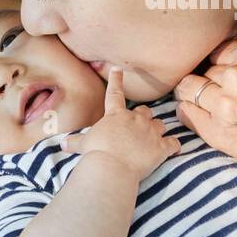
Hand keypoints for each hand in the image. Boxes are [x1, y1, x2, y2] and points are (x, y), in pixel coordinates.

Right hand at [60, 67, 180, 178]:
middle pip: (145, 111)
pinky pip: (173, 143)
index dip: (115, 80)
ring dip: (157, 130)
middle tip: (138, 125)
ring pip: (160, 124)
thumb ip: (75, 142)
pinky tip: (172, 149)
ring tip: (152, 138)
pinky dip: (173, 146)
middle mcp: (135, 119)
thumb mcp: (83, 145)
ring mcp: (151, 132)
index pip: (114, 93)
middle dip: (142, 116)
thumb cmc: (95, 153)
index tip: (118, 69)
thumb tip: (62, 143)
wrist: (112, 167)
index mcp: (116, 115)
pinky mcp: (162, 147)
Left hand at [174, 41, 236, 196]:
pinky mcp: (215, 132)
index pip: (220, 50)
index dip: (221, 61)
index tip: (223, 69)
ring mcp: (222, 105)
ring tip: (202, 100)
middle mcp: (235, 78)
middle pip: (205, 70)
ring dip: (192, 92)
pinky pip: (185, 113)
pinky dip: (187, 111)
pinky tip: (196, 113)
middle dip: (209, 78)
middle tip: (217, 89)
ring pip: (187, 88)